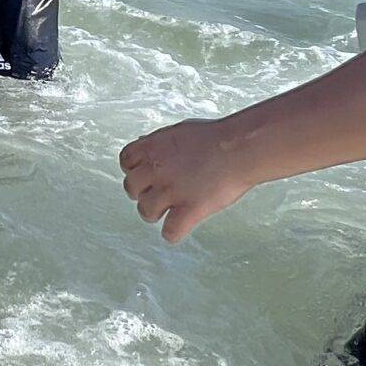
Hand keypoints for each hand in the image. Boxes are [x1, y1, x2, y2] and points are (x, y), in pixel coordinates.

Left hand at [120, 117, 260, 242]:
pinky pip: (170, 232)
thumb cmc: (215, 137)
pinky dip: (174, 233)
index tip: (149, 174)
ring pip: (145, 212)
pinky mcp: (189, 210)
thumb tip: (142, 145)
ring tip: (171, 209)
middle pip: (131, 188)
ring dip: (156, 213)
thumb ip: (158, 143)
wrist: (240, 147)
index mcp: (152, 147)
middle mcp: (156, 169)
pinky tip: (181, 226)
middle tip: (161, 193)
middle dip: (143, 192)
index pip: (125, 162)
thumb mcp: (179, 132)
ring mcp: (171, 191)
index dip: (136, 169)